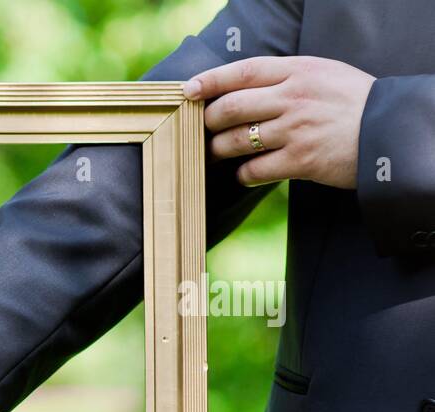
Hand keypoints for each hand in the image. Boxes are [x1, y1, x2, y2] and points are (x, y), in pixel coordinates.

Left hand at [183, 56, 374, 188]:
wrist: (391, 131)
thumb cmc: (352, 103)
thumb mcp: (323, 75)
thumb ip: (284, 78)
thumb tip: (239, 89)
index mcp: (298, 70)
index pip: (242, 72)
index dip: (209, 81)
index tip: (188, 91)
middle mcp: (294, 97)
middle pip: (230, 108)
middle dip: (208, 122)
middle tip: (204, 130)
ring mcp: (296, 129)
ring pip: (236, 141)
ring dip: (219, 149)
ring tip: (219, 152)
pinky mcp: (300, 161)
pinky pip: (254, 170)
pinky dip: (243, 174)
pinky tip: (247, 173)